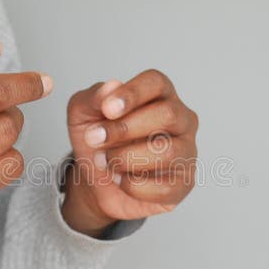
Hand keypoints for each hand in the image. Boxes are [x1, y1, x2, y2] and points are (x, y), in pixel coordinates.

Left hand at [64, 69, 198, 236]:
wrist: (95, 184)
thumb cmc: (98, 142)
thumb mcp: (82, 115)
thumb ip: (93, 98)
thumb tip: (112, 86)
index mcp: (159, 95)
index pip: (156, 82)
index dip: (132, 94)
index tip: (107, 110)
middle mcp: (180, 119)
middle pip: (168, 114)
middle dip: (125, 129)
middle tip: (96, 139)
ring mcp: (186, 151)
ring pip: (167, 151)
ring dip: (125, 158)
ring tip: (105, 161)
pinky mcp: (183, 182)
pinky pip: (164, 186)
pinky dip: (132, 185)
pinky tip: (120, 179)